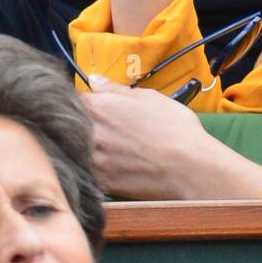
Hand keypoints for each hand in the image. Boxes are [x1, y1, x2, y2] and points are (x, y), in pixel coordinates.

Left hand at [84, 78, 211, 199]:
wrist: (189, 168)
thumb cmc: (174, 128)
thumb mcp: (149, 98)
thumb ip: (115, 89)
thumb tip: (93, 80)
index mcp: (100, 106)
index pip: (74, 98)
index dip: (86, 100)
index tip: (96, 104)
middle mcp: (91, 132)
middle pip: (73, 123)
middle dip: (84, 122)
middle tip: (109, 126)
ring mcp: (94, 160)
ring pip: (78, 148)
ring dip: (88, 145)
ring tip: (115, 147)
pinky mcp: (101, 182)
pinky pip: (89, 170)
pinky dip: (96, 166)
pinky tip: (116, 164)